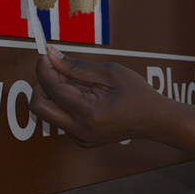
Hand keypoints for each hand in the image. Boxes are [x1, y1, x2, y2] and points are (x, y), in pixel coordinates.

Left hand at [31, 45, 194, 152]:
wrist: (155, 120)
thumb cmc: (138, 94)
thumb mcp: (110, 72)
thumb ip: (76, 66)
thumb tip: (51, 56)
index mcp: (88, 114)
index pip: (52, 89)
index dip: (44, 68)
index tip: (45, 54)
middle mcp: (79, 130)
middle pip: (39, 107)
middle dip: (41, 84)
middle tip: (55, 69)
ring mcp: (79, 137)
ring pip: (48, 112)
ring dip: (54, 93)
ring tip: (78, 82)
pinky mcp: (80, 138)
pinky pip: (60, 118)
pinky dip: (64, 103)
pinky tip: (84, 94)